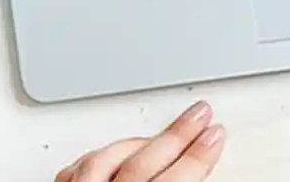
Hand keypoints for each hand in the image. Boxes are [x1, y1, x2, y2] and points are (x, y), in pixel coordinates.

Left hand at [55, 101, 225, 181]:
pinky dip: (97, 158)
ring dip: (136, 142)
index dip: (198, 154)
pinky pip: (74, 171)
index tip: (215, 134)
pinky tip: (111, 151)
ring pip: (103, 159)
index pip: (172, 179)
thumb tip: (202, 171)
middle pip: (141, 162)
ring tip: (162, 132)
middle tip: (200, 113)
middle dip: (176, 135)